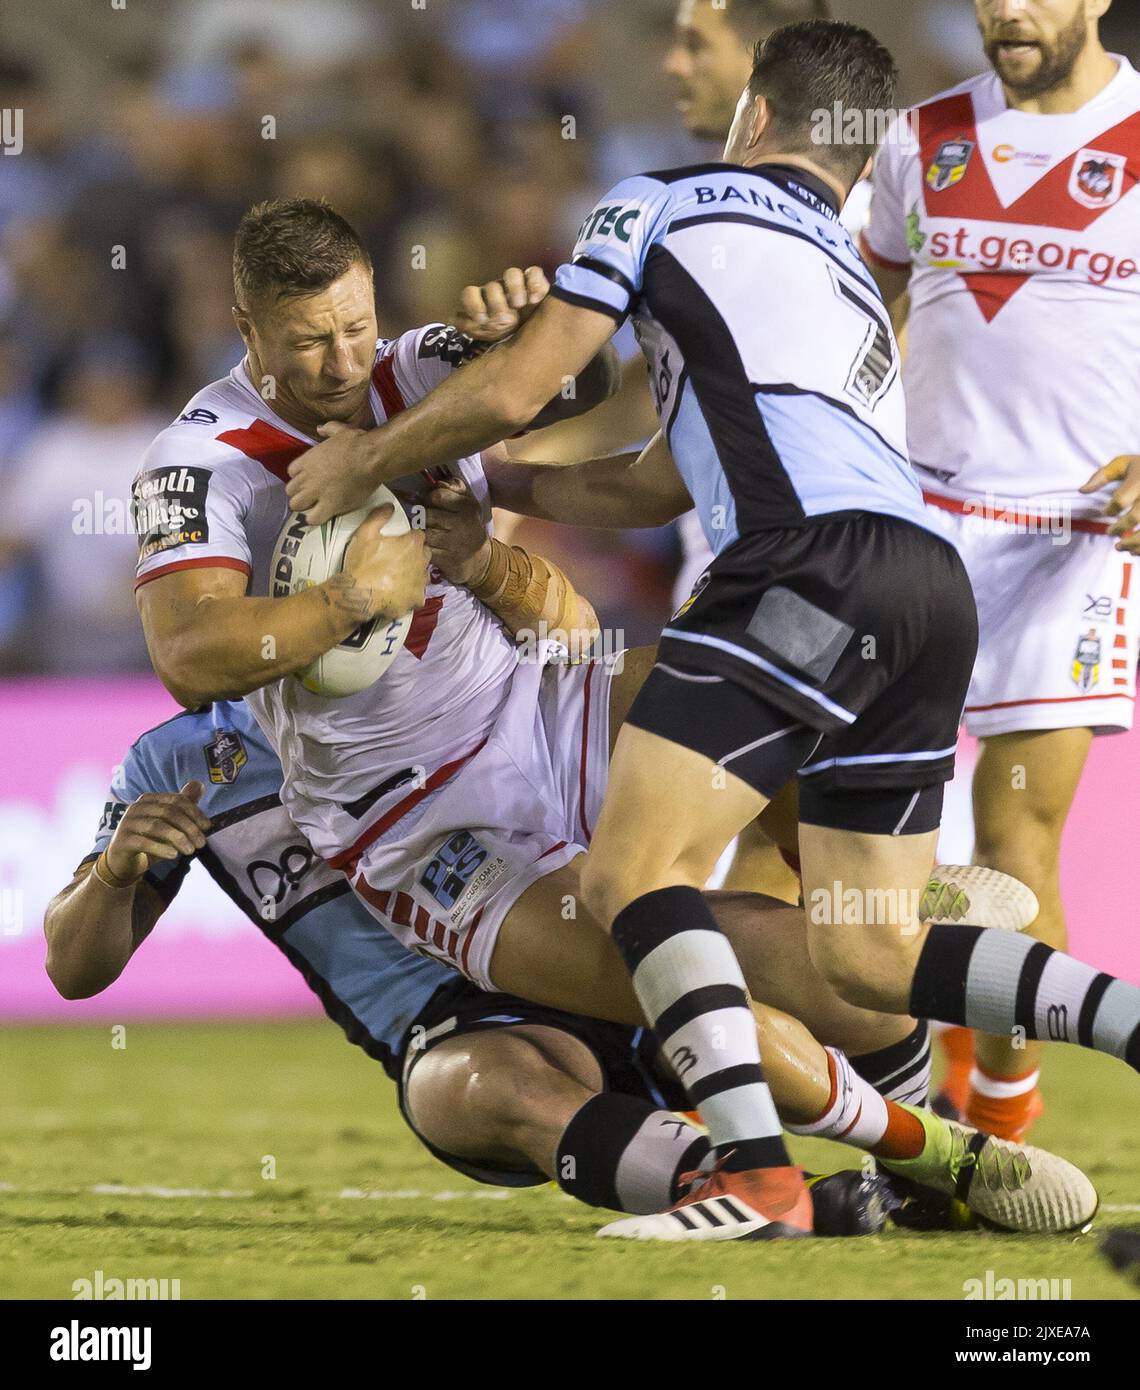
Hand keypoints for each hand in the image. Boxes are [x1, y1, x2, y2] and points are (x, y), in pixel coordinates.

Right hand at [102, 782, 209, 885]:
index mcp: (149, 800)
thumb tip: (199, 784)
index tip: (207, 827)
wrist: (123, 862)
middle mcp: (136, 807)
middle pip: (169, 812)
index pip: (176, 800)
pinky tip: (173, 855)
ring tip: (190, 851)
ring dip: (178, 838)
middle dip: (189, 827)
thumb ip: (183, 805)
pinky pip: (143, 842)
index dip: (195, 812)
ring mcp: (127, 823)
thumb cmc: (149, 840)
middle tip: (201, 843)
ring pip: (157, 826)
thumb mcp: (168, 823)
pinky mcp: (122, 841)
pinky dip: (160, 848)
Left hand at [286, 423, 374, 524]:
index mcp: (307, 460)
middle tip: (313, 495)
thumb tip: (320, 428)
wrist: (371, 458)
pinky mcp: (330, 506)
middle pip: (290, 491)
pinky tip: (325, 515)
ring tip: (317, 507)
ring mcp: (317, 493)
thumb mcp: (340, 430)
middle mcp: (307, 477)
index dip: (300, 477)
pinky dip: (316, 519)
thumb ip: (327, 429)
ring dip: (306, 507)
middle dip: (300, 493)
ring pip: (297, 506)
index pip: (291, 472)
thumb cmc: (357, 443)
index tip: (309, 479)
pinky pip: (312, 519)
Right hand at [342, 505, 430, 620]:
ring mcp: (421, 583)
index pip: (419, 535)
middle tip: (398, 559)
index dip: (409, 538)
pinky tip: (399, 593)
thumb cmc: (363, 562)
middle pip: (424, 554)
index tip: (399, 542)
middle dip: (415, 554)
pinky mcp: (417, 600)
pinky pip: (418, 594)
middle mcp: (422, 562)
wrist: (358, 595)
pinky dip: (411, 594)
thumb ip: (379, 516)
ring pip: (423, 575)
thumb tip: (390, 505)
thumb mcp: (365, 533)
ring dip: (415, 574)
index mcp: (413, 544)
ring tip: (398, 577)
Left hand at [424, 481, 491, 584]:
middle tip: (430, 520)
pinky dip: (423, 546)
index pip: (437, 495)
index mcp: (467, 507)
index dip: (430, 498)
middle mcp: (462, 524)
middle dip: (424, 517)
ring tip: (430, 533)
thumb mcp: (467, 503)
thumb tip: (437, 481)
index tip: (433, 504)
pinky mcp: (444, 559)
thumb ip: (454, 487)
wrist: (477, 559)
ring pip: (423, 531)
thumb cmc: (467, 525)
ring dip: (422, 532)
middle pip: (427, 514)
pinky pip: (423, 548)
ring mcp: (453, 543)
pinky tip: (431, 545)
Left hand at [454, 265, 549, 343]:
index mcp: (483, 299)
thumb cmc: (506, 333)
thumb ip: (468, 326)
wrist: (533, 336)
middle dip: (496, 302)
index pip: (470, 293)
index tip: (482, 319)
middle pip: (491, 286)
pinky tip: (535, 299)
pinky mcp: (538, 284)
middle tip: (504, 318)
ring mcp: (518, 284)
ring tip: (519, 305)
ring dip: (514, 288)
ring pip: (512, 273)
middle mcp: (499, 289)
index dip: (473, 304)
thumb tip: (452, 317)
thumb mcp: (485, 333)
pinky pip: (535, 273)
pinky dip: (535, 283)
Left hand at [1081, 455, 1139, 551]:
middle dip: (1119, 528)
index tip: (1105, 512)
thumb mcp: (1123, 464)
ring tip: (1119, 547)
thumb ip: (1102, 476)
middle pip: (1135, 518)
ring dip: (1132, 544)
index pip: (1120, 501)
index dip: (1109, 510)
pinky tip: (1134, 550)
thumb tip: (1082, 491)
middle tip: (1109, 532)